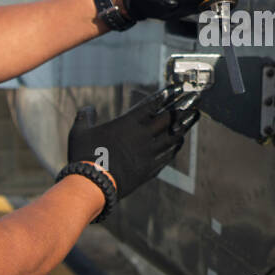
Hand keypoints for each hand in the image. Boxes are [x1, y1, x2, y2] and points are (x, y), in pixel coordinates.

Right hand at [66, 84, 200, 199]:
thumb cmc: (84, 156)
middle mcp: (142, 136)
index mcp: (127, 124)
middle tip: (194, 97)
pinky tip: (180, 142)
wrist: (93, 185)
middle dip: (182, 105)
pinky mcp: (149, 169)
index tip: (176, 88)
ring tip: (194, 115)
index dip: (165, 95)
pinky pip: (168, 155)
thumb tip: (88, 109)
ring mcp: (148, 154)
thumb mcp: (79, 132)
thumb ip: (85, 117)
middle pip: (168, 118)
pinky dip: (176, 146)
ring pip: (172, 136)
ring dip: (185, 125)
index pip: (151, 105)